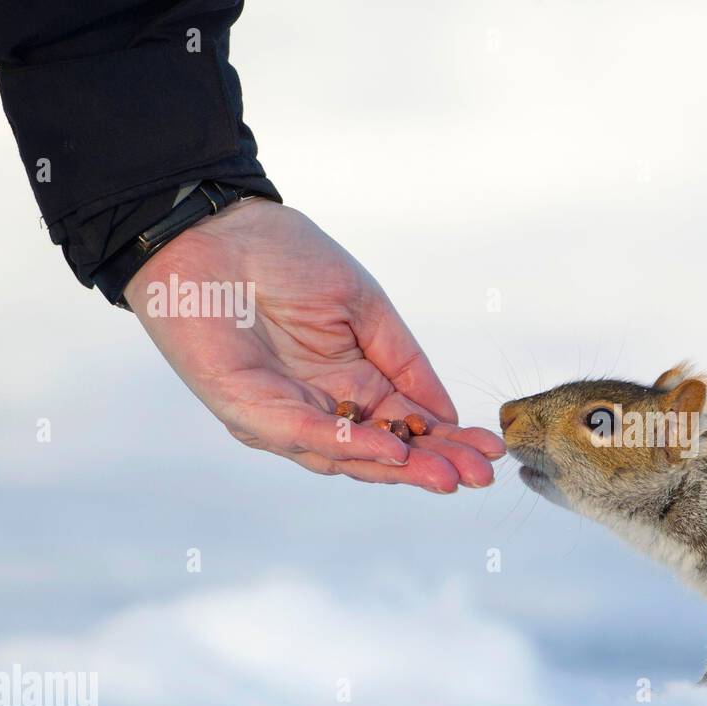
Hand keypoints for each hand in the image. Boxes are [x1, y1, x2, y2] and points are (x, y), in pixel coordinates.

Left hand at [125, 200, 502, 492]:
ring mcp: (282, 413)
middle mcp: (320, 406)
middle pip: (381, 449)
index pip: (405, 424)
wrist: (214, 227)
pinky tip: (391, 451)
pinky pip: (303, 433)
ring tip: (446, 475)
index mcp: (351, 381)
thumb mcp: (366, 309)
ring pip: (346, 454)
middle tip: (479, 477)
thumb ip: (405, 363)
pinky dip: (348, 444)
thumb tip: (447, 415)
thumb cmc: (283, 256)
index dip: (448, 440)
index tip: (492, 450)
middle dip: (431, 464)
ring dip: (397, 468)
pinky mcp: (246, 408)